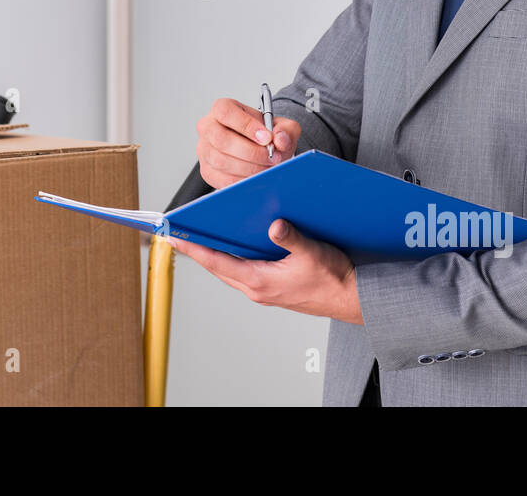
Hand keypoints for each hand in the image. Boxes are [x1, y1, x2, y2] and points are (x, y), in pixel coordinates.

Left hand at [168, 218, 362, 324]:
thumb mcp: (313, 254)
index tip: (173, 238)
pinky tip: (236, 244)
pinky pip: (244, 271)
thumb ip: (292, 239)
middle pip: (218, 267)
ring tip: (200, 236)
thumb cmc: (335, 281)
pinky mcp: (273, 288)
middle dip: (197, 250)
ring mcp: (265, 290)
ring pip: (230, 270)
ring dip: (215, 255)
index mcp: (261, 281)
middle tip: (178, 234)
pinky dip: (234, 258)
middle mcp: (258, 289)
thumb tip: (274, 226)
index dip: (194, 249)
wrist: (353, 299)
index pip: (218, 262)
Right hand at [195, 97, 301, 189]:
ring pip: (221, 161)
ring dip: (249, 168)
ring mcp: (204, 149)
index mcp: (222, 109)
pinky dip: (242, 180)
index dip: (247, 126)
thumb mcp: (280, 126)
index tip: (267, 138)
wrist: (258, 148)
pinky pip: (221, 179)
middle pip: (222, 140)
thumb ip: (285, 130)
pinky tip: (256, 177)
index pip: (226, 113)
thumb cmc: (263, 134)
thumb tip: (280, 140)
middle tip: (272, 157)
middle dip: (251, 152)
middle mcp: (208, 127)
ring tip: (267, 168)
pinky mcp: (207, 170)